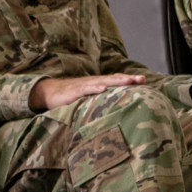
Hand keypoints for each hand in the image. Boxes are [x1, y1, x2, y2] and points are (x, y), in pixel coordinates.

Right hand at [31, 72, 145, 110]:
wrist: (48, 93)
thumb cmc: (69, 97)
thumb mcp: (87, 100)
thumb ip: (99, 103)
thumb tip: (114, 112)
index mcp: (97, 85)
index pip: (116, 80)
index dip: (129, 80)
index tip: (144, 80)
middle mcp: (92, 83)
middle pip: (113, 79)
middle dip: (127, 79)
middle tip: (141, 79)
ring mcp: (83, 86)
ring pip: (102, 82)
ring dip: (116, 81)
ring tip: (128, 81)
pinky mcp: (73, 92)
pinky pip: (86, 89)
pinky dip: (95, 88)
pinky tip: (103, 88)